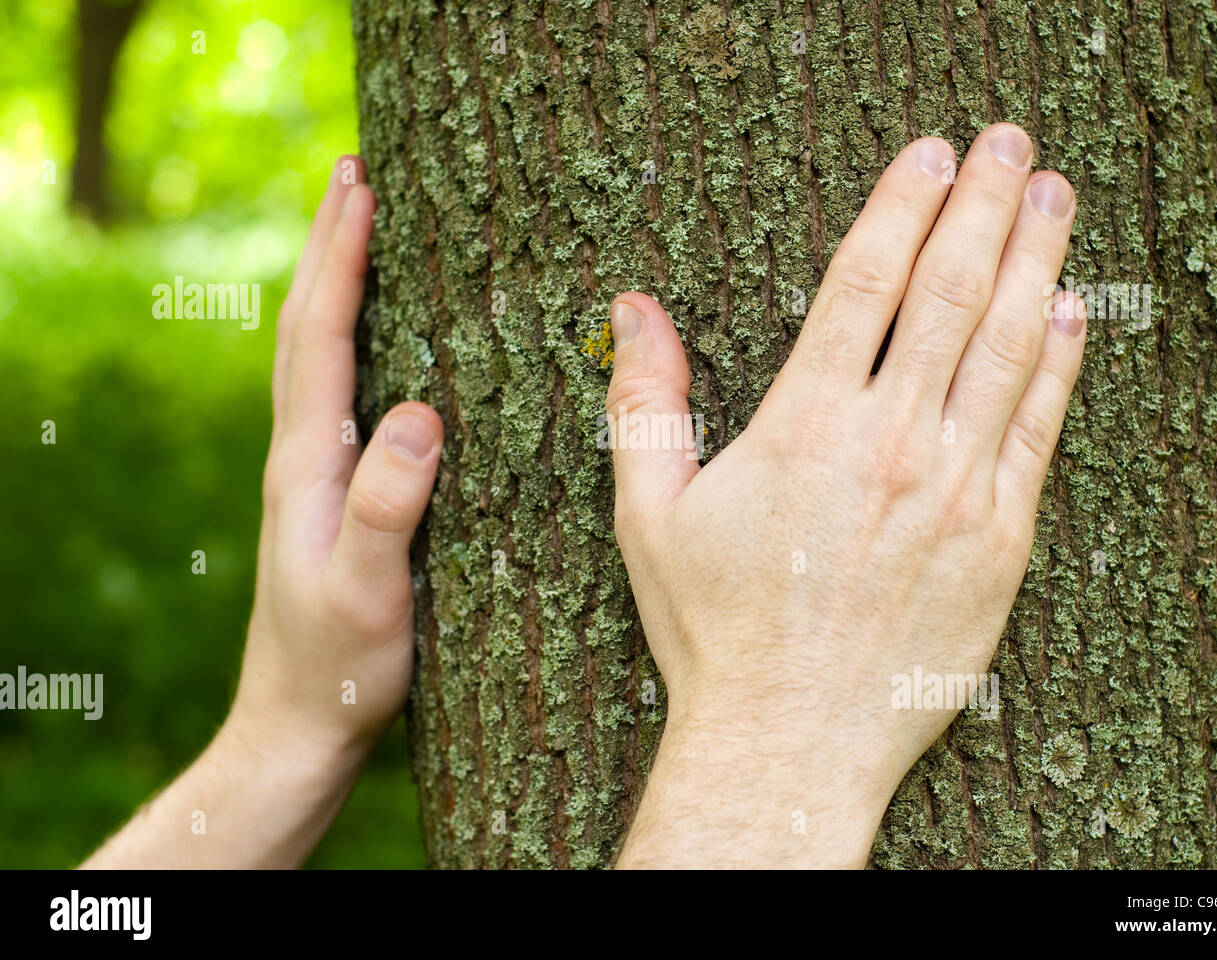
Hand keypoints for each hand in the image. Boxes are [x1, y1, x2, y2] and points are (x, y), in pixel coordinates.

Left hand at [237, 154, 442, 765]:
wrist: (300, 722)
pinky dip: (348, 337)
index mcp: (309, 461)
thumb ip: (388, 504)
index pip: (321, 335)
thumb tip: (422, 412)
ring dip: (332, 282)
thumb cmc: (342, 663)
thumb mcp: (370, 590)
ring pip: (315, 354)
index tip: (361, 185)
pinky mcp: (333, 494)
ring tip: (360, 231)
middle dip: (328, 245)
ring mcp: (312, 473)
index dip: (340, 256)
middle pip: (306, 326)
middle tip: (355, 175)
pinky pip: (338, 390)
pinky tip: (379, 342)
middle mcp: (301, 454)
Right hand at [610, 124, 1085, 867]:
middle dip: (984, 205)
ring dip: (1036, 259)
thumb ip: (644, 401)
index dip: (902, 205)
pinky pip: (1040, 429)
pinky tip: (1070, 311)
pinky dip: (1059, 362)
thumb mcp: (650, 513)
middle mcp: (890, 445)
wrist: (791, 740)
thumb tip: (631, 308)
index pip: (865, 283)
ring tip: (1054, 195)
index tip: (929, 154)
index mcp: (805, 427)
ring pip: (1008, 347)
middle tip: (1008, 143)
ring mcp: (956, 492)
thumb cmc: (714, 629)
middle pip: (951, 294)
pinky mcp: (1000, 541)